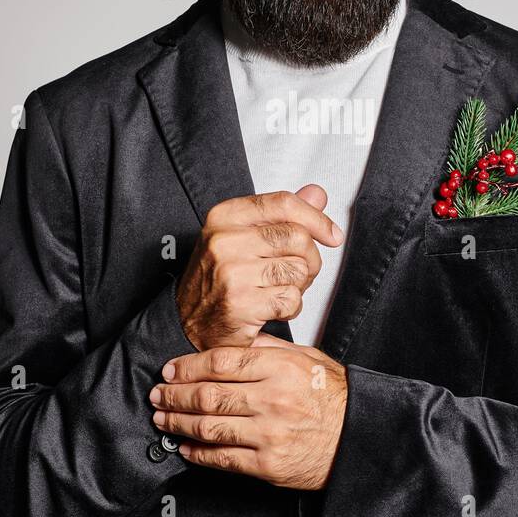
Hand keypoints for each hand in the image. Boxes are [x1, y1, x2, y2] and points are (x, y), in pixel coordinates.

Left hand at [149, 334, 348, 489]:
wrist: (359, 439)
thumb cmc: (334, 398)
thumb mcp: (307, 358)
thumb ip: (269, 347)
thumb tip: (236, 336)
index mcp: (280, 369)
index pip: (221, 362)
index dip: (188, 366)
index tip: (171, 369)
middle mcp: (272, 400)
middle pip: (209, 394)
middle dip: (175, 395)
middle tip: (159, 394)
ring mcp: (269, 434)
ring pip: (209, 427)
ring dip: (179, 423)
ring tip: (164, 419)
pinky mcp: (268, 465)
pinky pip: (223, 459)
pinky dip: (198, 453)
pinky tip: (185, 447)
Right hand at [175, 185, 343, 350]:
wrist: (185, 322)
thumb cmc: (217, 277)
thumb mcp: (242, 236)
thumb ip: (281, 214)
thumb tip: (317, 194)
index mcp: (224, 216)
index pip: (284, 203)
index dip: (316, 217)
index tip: (331, 234)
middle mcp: (224, 240)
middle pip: (298, 237)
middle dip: (310, 259)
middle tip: (298, 272)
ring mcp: (231, 272)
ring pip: (299, 270)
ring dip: (299, 286)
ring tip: (278, 290)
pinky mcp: (241, 304)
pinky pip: (292, 299)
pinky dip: (290, 307)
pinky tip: (272, 307)